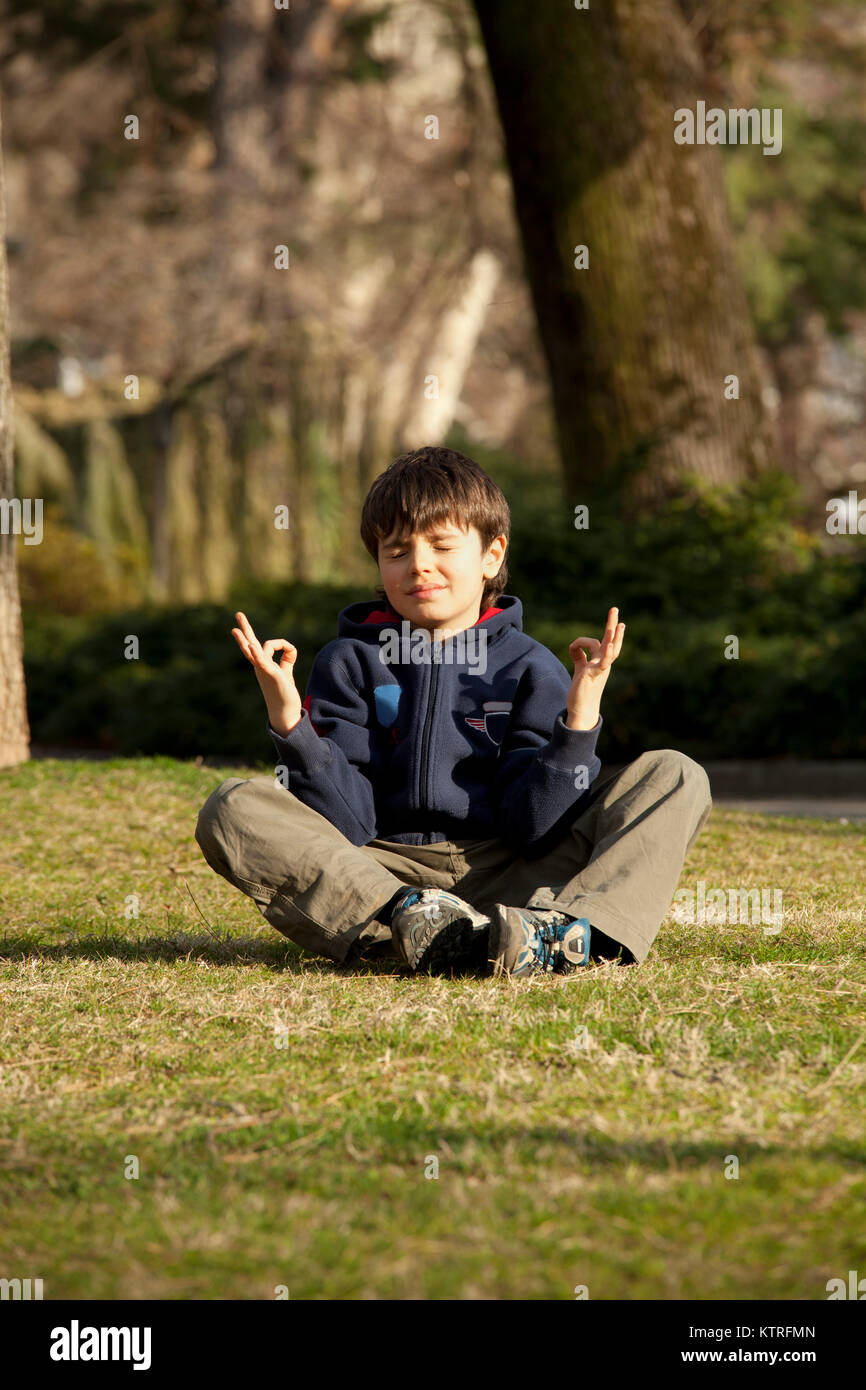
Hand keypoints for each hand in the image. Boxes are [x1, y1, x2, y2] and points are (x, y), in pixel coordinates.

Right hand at [231, 611, 301, 735]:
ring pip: (253, 651)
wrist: (285, 713)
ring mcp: (264, 670)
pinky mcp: (272, 675)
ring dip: (245, 640)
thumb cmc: (284, 694)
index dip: (278, 642)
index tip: (290, 648)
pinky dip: (257, 654)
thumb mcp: (286, 672)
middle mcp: (260, 666)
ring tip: (236, 629)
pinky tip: (252, 647)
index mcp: (262, 664)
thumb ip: (287, 659)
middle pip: (250, 644)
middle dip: (245, 629)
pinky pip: (262, 662)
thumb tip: (290, 648)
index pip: (259, 646)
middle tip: (238, 614)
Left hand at [566, 606, 624, 728]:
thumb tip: (575, 646)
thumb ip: (579, 656)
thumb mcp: (580, 669)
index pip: (605, 642)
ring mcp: (600, 669)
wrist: (581, 710)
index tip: (614, 618)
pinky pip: (603, 663)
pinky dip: (607, 654)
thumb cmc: (582, 690)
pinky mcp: (593, 676)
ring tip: (618, 625)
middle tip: (615, 608)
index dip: (609, 630)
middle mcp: (603, 663)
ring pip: (610, 650)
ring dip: (613, 637)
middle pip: (611, 641)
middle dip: (612, 625)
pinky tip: (610, 646)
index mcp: (600, 661)